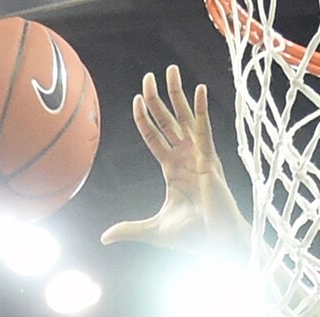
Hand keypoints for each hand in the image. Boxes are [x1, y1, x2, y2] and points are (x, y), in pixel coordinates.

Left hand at [102, 68, 245, 254]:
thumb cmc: (192, 237)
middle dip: (157, 99)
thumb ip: (130, 229)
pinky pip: (204, 129)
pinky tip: (198, 89)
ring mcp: (198, 155)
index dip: (145, 119)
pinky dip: (201, 109)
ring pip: (184, 118)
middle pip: (167, 121)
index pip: (155, 137)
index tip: (137, 100)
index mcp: (172, 169)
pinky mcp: (209, 158)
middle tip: (148, 77)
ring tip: (170, 71)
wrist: (215, 242)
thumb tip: (105, 237)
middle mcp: (185, 157)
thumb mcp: (154, 230)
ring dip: (177, 94)